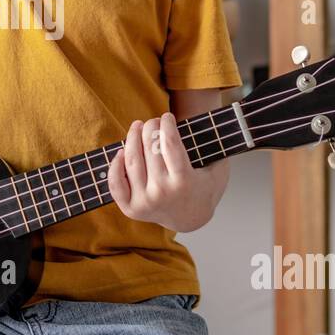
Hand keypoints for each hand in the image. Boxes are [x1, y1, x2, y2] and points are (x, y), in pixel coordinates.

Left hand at [108, 113, 229, 232]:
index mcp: (184, 182)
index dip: (166, 125)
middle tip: (154, 121)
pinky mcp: (130, 208)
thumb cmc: (204, 188)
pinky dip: (115, 164)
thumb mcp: (218, 169)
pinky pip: (115, 183)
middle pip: (150, 149)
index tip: (167, 116)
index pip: (170, 144)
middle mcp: (162, 193)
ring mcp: (144, 202)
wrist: (191, 219)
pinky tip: (122, 150)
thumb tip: (210, 123)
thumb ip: (216, 149)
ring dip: (132, 137)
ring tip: (138, 126)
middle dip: (151, 127)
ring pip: (132, 160)